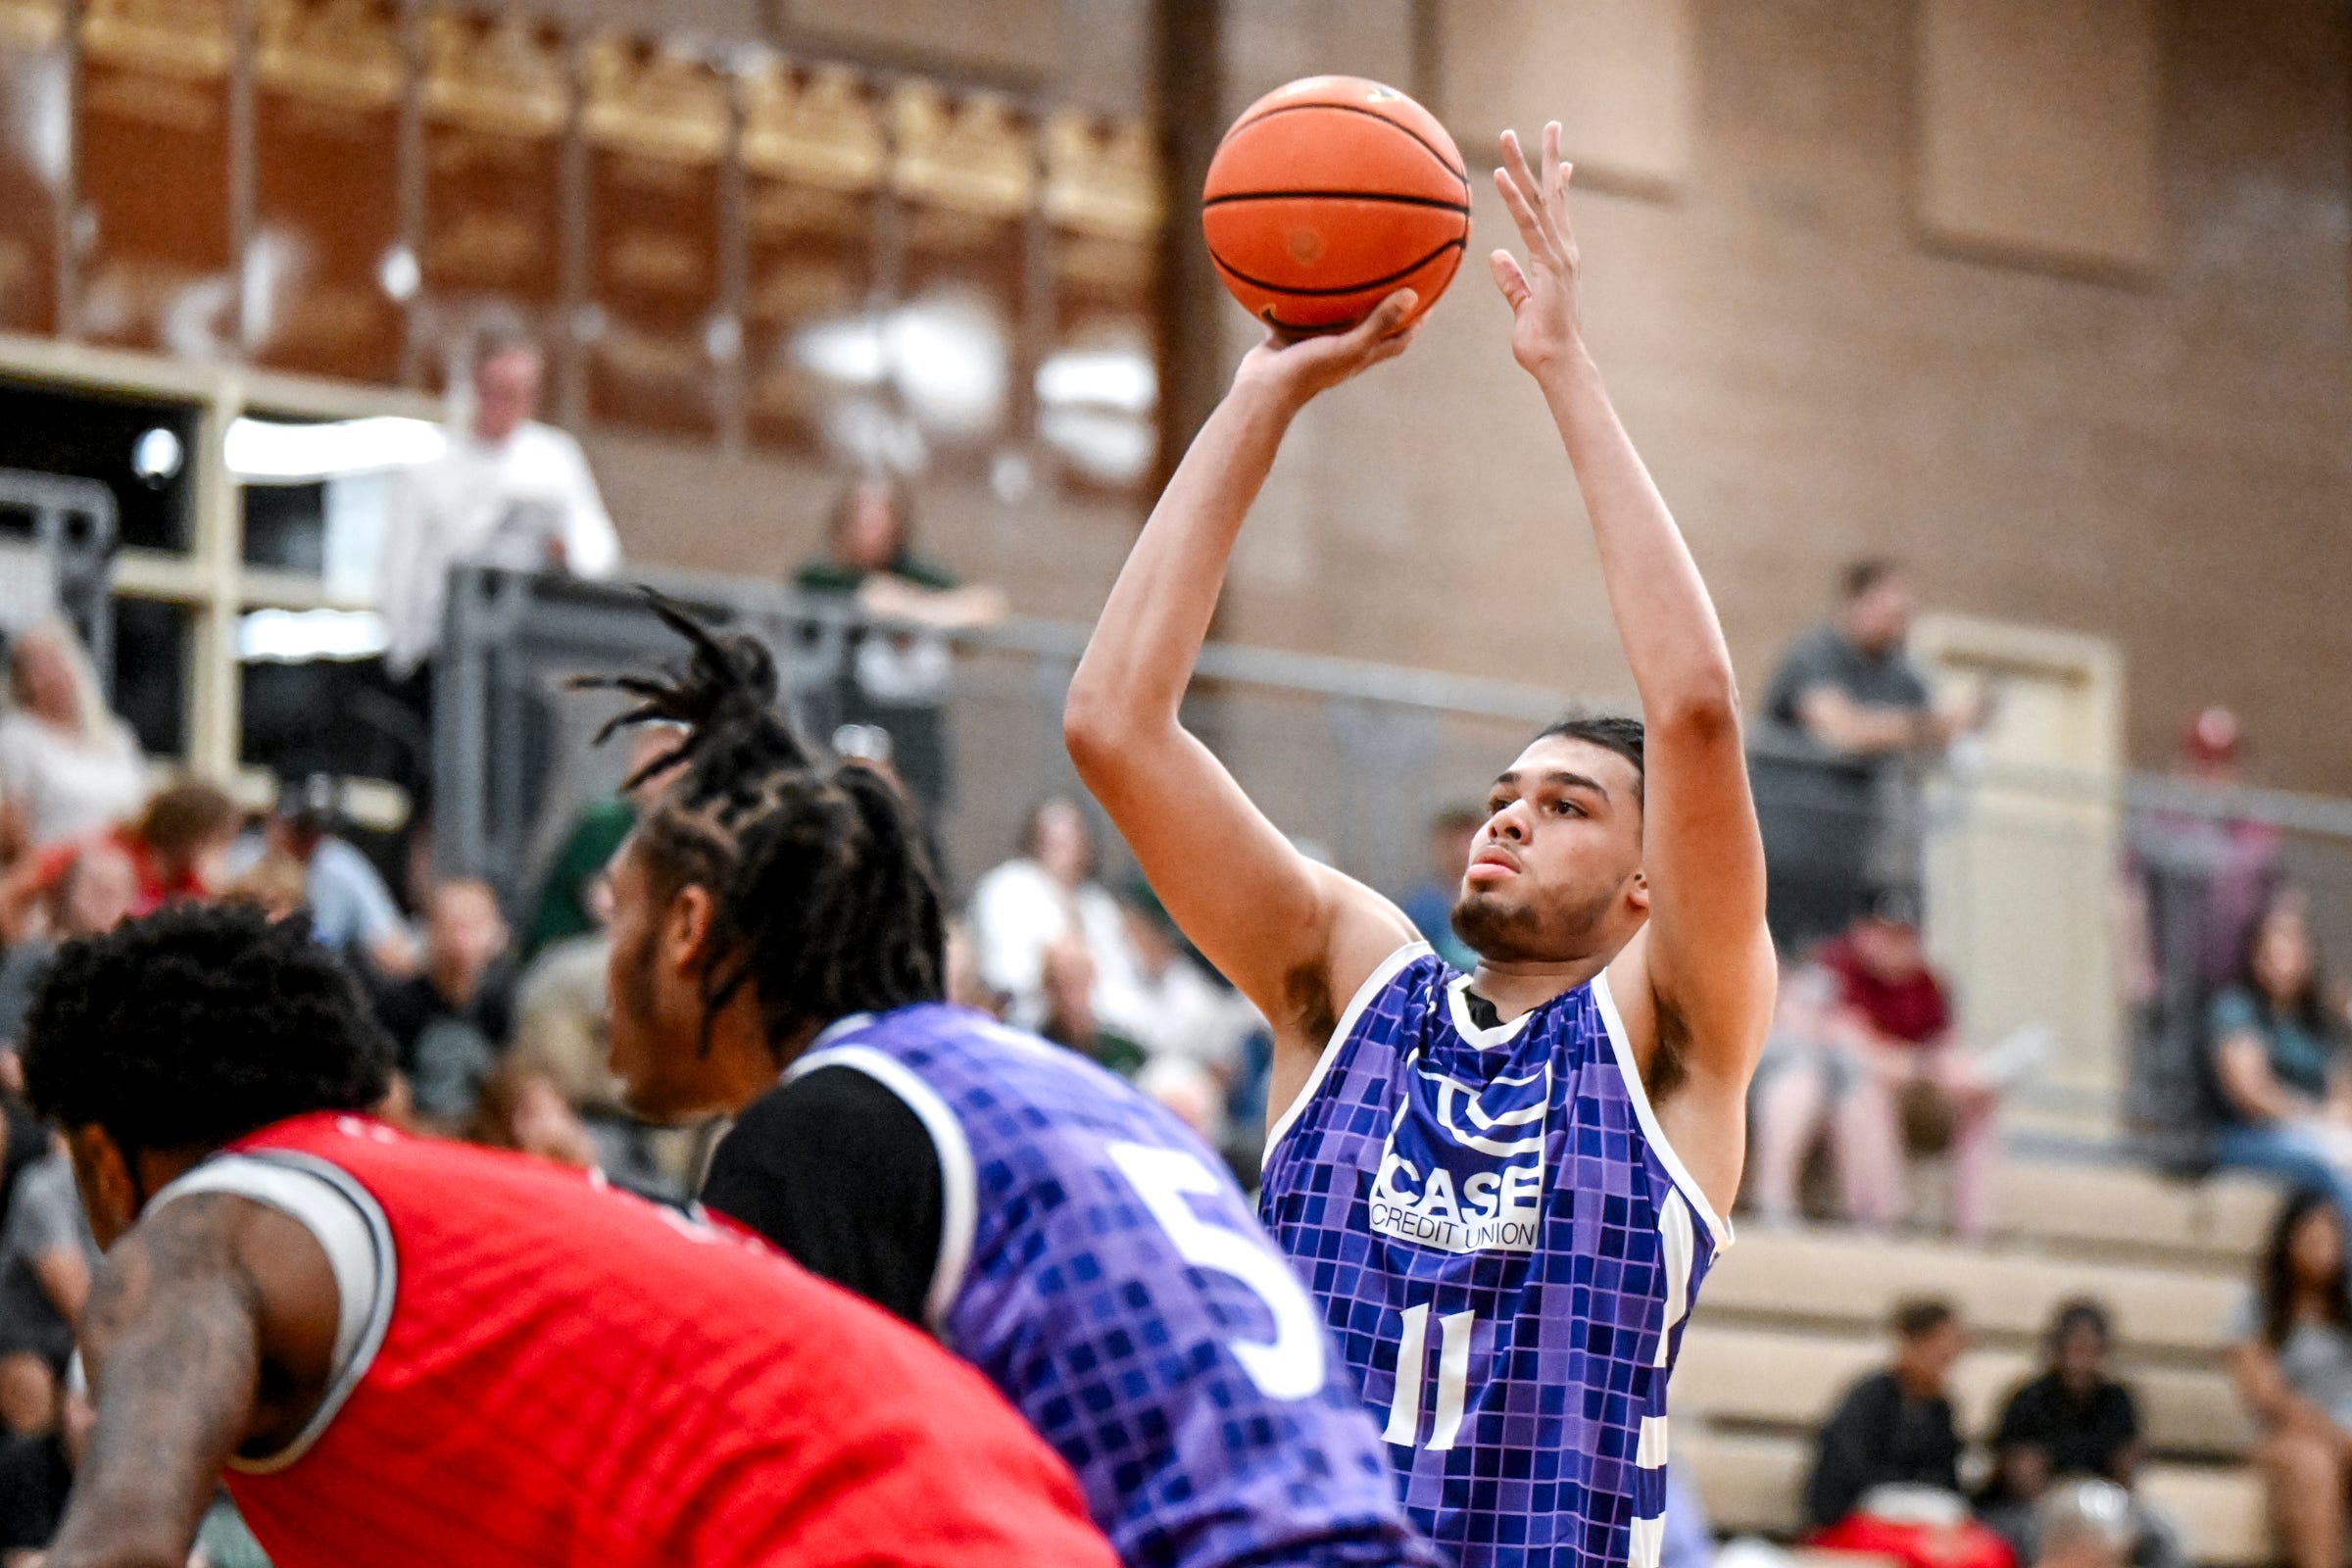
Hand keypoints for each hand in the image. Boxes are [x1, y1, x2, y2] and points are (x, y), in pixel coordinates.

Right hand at [1231, 289, 1418, 412]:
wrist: (1261, 390)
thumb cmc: (1308, 371)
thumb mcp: (1348, 346)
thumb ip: (1378, 323)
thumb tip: (1413, 295)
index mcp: (1359, 356)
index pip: (1397, 340)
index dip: (1416, 323)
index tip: (1430, 299)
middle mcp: (1340, 351)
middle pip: (1370, 327)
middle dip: (1383, 306)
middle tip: (1393, 275)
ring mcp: (1312, 346)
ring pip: (1332, 320)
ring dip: (1341, 301)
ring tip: (1348, 269)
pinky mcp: (1286, 340)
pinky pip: (1295, 314)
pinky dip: (1298, 298)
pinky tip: (1295, 273)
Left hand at [1489, 122, 1583, 376]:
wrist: (1557, 361)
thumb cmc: (1541, 341)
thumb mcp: (1521, 304)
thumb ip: (1511, 279)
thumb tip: (1497, 256)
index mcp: (1558, 258)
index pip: (1558, 213)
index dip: (1558, 184)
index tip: (1563, 160)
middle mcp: (1563, 250)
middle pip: (1555, 195)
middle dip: (1550, 157)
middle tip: (1551, 124)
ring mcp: (1558, 254)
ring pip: (1540, 200)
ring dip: (1523, 165)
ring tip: (1509, 135)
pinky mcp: (1549, 263)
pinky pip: (1527, 222)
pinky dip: (1513, 197)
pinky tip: (1501, 174)